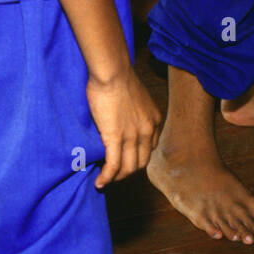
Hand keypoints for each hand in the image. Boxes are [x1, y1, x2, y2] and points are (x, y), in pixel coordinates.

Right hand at [86, 68, 161, 188]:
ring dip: (117, 177)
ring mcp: (133, 136)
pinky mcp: (116, 138)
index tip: (126, 159)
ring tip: (106, 180)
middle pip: (141, 162)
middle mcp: (147, 131)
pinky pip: (113, 165)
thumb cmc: (118, 76)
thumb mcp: (135, 96)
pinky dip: (107, 177)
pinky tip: (99, 182)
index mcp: (154, 120)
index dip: (137, 157)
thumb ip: (133, 111)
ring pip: (128, 168)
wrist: (112, 71)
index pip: (149, 149)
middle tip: (115, 173)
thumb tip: (120, 118)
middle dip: (128, 171)